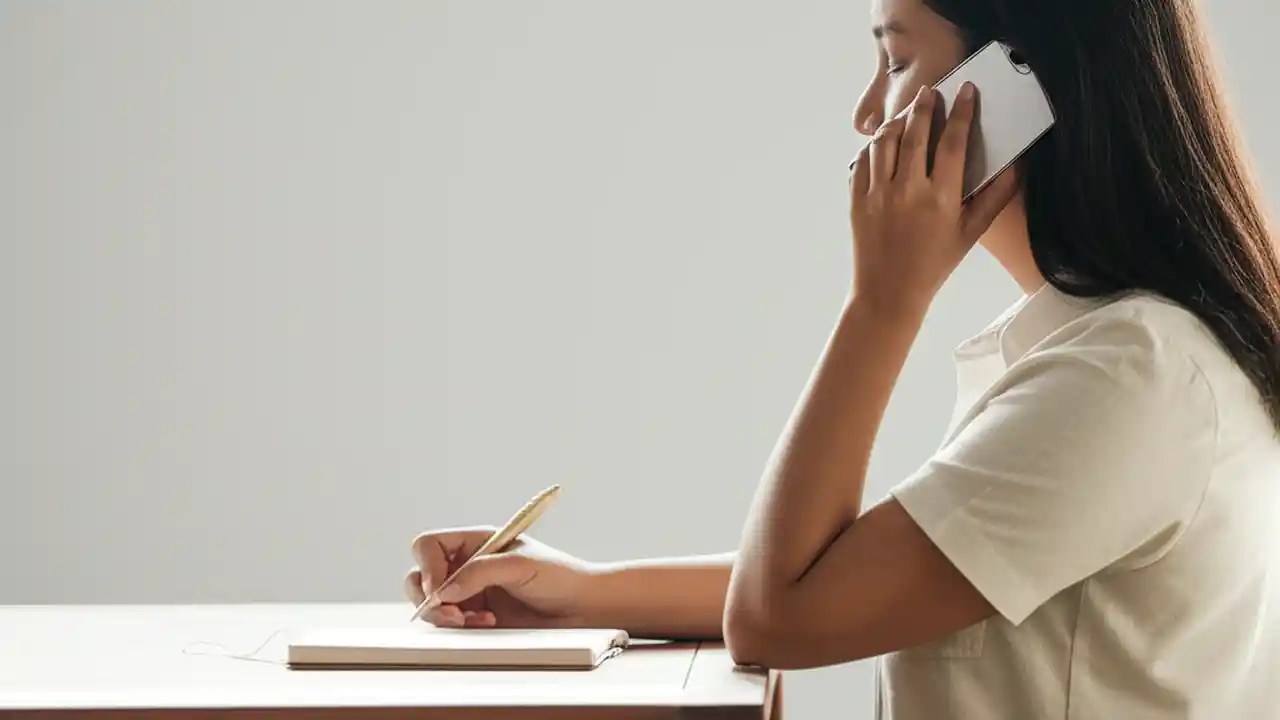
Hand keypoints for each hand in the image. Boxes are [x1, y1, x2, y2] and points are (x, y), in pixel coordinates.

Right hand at [406, 527, 596, 628]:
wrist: (581, 607)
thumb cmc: (559, 576)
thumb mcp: (520, 565)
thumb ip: (479, 573)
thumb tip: (444, 591)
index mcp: (475, 541)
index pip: (429, 545)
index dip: (427, 566)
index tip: (441, 589)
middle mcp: (467, 565)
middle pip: (419, 576)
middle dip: (428, 597)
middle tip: (452, 614)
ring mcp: (469, 592)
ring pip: (430, 603)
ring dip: (444, 615)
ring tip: (476, 621)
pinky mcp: (476, 617)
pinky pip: (449, 623)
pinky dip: (459, 628)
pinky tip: (487, 624)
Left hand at [849, 82, 1019, 313]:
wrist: (889, 293)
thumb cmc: (934, 264)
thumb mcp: (970, 234)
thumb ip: (994, 198)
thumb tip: (1018, 166)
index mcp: (940, 199)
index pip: (952, 142)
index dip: (961, 112)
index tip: (966, 90)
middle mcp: (907, 192)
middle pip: (915, 134)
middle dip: (925, 107)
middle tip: (932, 91)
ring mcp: (877, 195)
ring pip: (884, 142)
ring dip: (897, 122)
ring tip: (908, 113)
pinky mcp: (856, 201)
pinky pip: (862, 161)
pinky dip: (872, 146)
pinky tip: (883, 142)